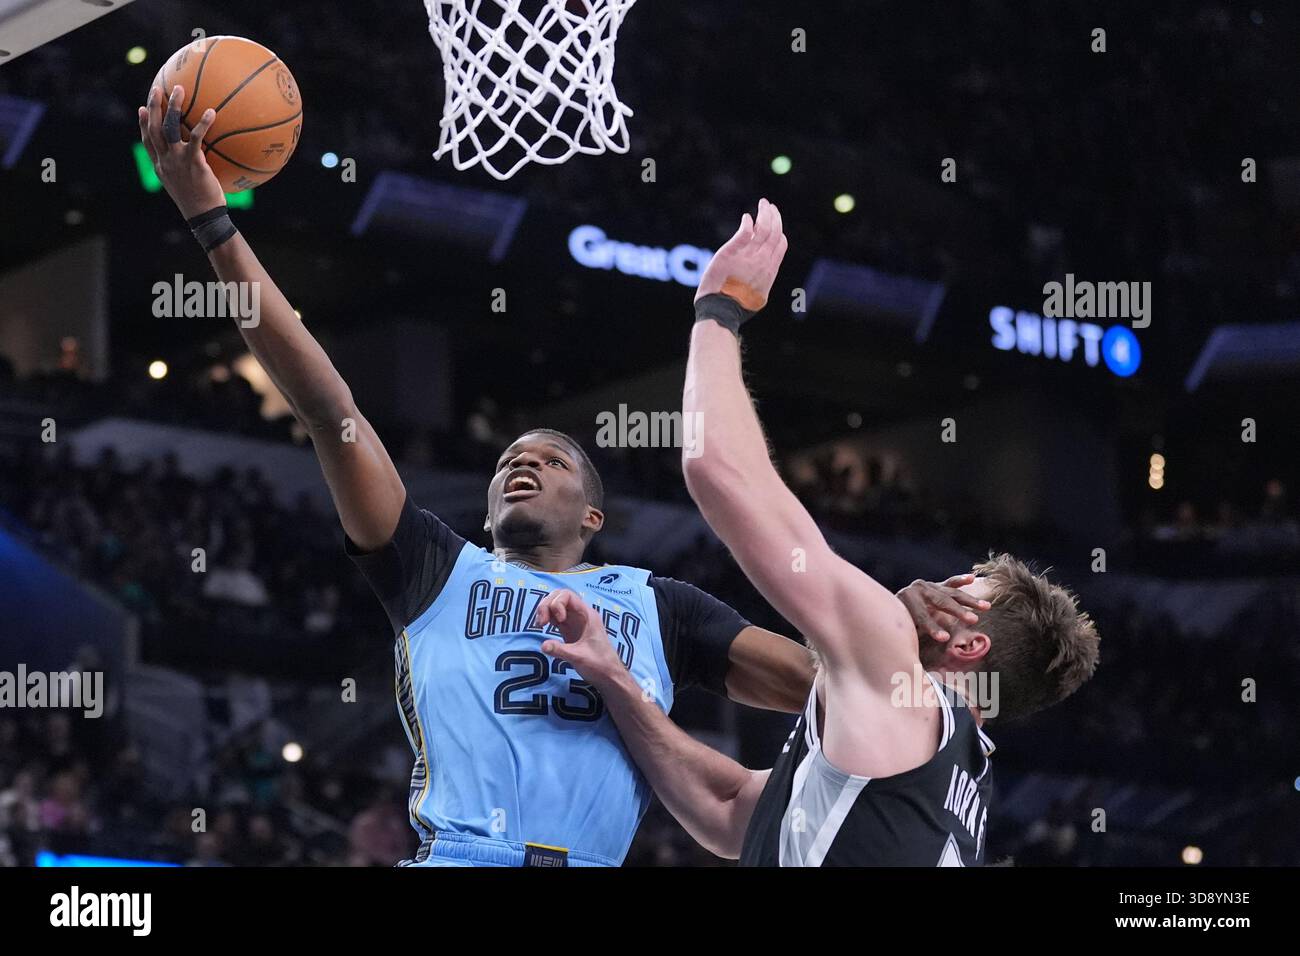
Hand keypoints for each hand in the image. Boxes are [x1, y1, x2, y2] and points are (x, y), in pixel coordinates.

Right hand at [138, 85, 226, 220]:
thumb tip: (199, 162)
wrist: (203, 217)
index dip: (143, 124)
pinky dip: (202, 124)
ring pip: (168, 128)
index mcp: (161, 167)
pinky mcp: (193, 162)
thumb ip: (186, 171)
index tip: (143, 109)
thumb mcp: (186, 187)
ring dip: (172, 107)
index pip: (148, 142)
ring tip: (179, 90)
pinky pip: (196, 138)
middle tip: (157, 89)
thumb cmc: (200, 204)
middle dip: (153, 107)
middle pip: (153, 129)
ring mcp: (177, 161)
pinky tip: (211, 112)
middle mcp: (165, 161)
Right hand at [534, 589, 623, 685]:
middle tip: (541, 623)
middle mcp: (580, 614)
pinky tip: (542, 627)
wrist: (608, 675)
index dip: (557, 604)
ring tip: (540, 625)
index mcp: (587, 614)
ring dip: (544, 611)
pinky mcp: (569, 630)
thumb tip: (543, 645)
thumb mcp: (579, 657)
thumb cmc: (599, 664)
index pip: (567, 595)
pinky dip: (547, 618)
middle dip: (546, 605)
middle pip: (559, 597)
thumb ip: (561, 650)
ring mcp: (574, 621)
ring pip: (555, 606)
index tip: (558, 621)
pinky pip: (555, 617)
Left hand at [694, 197, 788, 310]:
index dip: (779, 231)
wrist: (721, 310)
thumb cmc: (738, 307)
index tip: (776, 222)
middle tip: (770, 206)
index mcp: (770, 270)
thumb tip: (766, 272)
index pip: (780, 244)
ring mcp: (748, 256)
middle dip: (774, 217)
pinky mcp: (731, 252)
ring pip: (763, 228)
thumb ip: (764, 279)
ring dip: (764, 213)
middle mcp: (762, 261)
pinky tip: (746, 218)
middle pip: (774, 232)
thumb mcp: (759, 296)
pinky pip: (744, 232)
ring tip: (764, 204)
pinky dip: (748, 222)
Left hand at [896, 574, 990, 642]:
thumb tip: (915, 664)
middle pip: (941, 601)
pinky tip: (971, 578)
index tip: (945, 638)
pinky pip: (950, 582)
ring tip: (986, 606)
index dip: (932, 628)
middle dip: (958, 611)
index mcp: (906, 602)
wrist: (889, 606)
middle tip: (974, 620)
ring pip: (951, 592)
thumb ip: (909, 641)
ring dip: (970, 600)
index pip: (921, 616)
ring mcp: (928, 586)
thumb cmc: (897, 625)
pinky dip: (961, 580)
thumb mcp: (901, 631)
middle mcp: (917, 590)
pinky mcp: (935, 585)